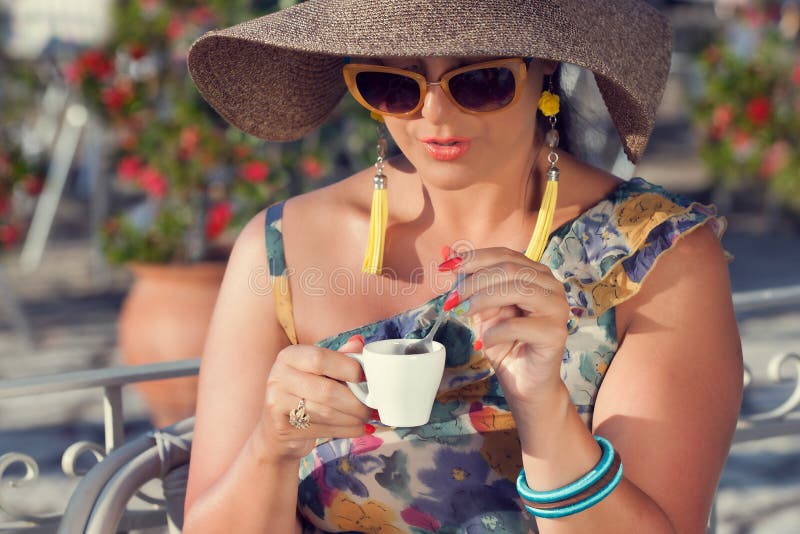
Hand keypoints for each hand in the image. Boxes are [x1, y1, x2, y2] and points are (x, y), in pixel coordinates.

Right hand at [256, 335, 372, 461]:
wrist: (276, 428)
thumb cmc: (305, 392)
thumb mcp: (319, 370)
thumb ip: (339, 357)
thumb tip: (359, 342)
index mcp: (290, 356)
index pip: (320, 358)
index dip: (348, 368)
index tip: (366, 378)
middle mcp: (279, 377)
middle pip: (326, 390)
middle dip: (355, 401)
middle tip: (371, 407)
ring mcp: (276, 403)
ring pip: (325, 412)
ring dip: (353, 418)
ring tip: (367, 418)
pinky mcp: (282, 428)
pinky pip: (321, 430)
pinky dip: (346, 430)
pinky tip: (358, 428)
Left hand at [443, 247, 569, 403]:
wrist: (523, 382)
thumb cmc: (505, 343)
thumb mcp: (483, 309)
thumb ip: (471, 284)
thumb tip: (447, 257)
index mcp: (535, 273)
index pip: (505, 255)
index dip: (474, 258)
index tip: (447, 267)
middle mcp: (551, 285)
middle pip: (509, 269)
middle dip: (474, 282)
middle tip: (452, 299)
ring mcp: (557, 308)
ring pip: (517, 289)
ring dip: (482, 300)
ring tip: (463, 313)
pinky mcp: (555, 333)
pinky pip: (518, 325)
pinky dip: (494, 332)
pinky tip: (482, 342)